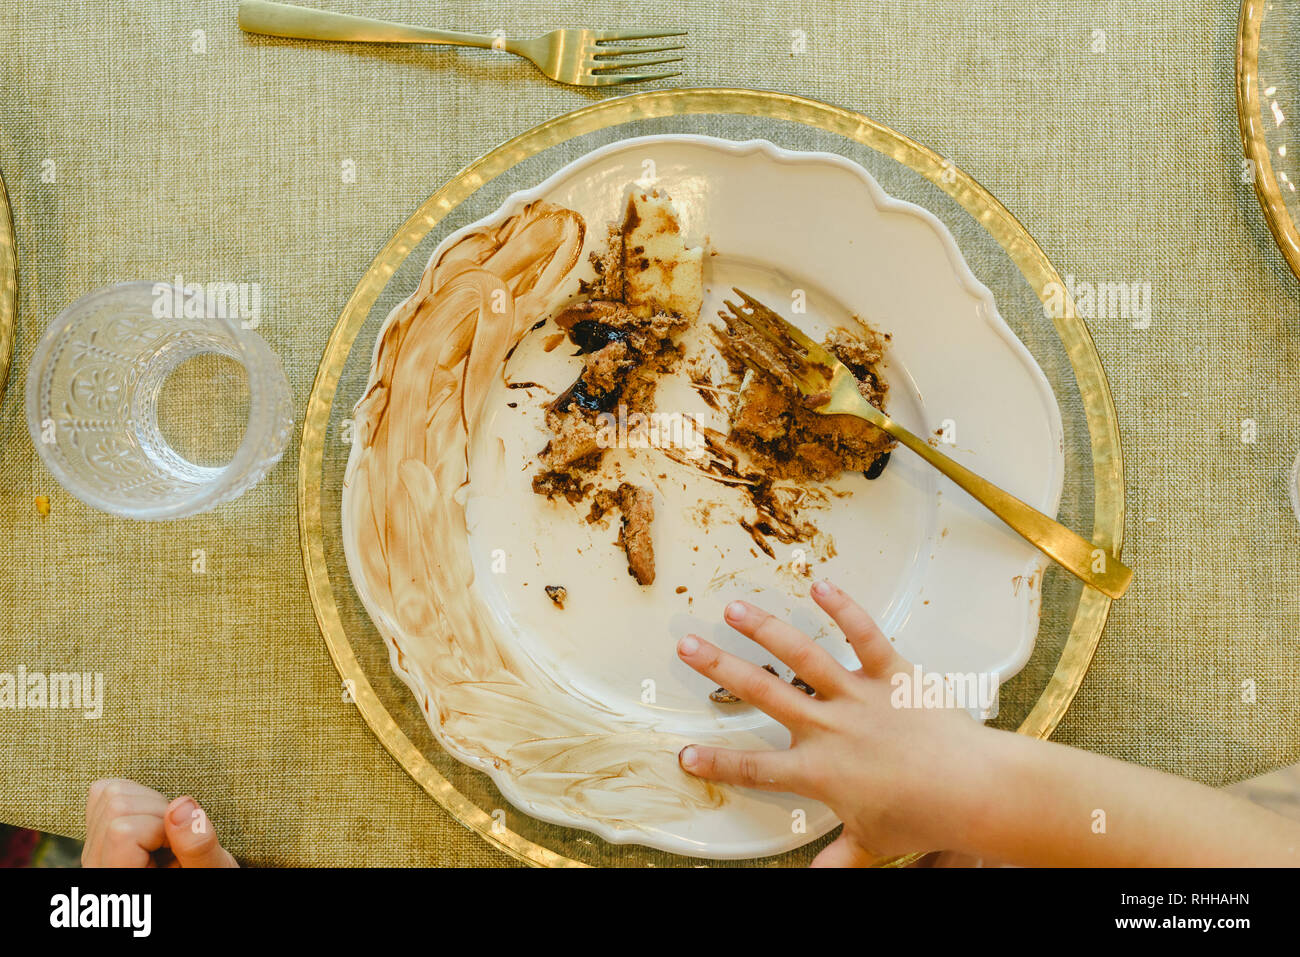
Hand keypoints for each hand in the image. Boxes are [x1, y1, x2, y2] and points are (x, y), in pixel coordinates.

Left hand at [82, 778, 238, 867]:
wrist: (191, 870)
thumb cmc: (202, 872)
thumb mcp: (211, 869)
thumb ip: (198, 845)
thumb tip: (181, 804)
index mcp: (120, 876)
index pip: (123, 831)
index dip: (161, 827)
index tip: (176, 847)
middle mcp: (97, 861)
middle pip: (116, 804)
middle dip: (158, 810)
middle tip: (173, 837)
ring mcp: (93, 844)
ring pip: (110, 791)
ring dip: (151, 803)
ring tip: (165, 831)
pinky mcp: (98, 826)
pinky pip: (104, 789)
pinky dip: (137, 794)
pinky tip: (151, 819)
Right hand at [675, 580, 994, 865]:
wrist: (971, 789)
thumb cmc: (925, 815)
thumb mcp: (872, 843)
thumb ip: (840, 859)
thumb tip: (819, 879)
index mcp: (818, 771)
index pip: (754, 769)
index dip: (716, 763)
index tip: (686, 755)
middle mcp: (828, 727)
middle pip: (761, 694)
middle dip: (718, 669)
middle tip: (688, 647)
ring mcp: (857, 696)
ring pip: (801, 655)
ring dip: (764, 628)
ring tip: (735, 608)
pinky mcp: (891, 672)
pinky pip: (863, 634)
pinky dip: (843, 608)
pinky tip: (820, 585)